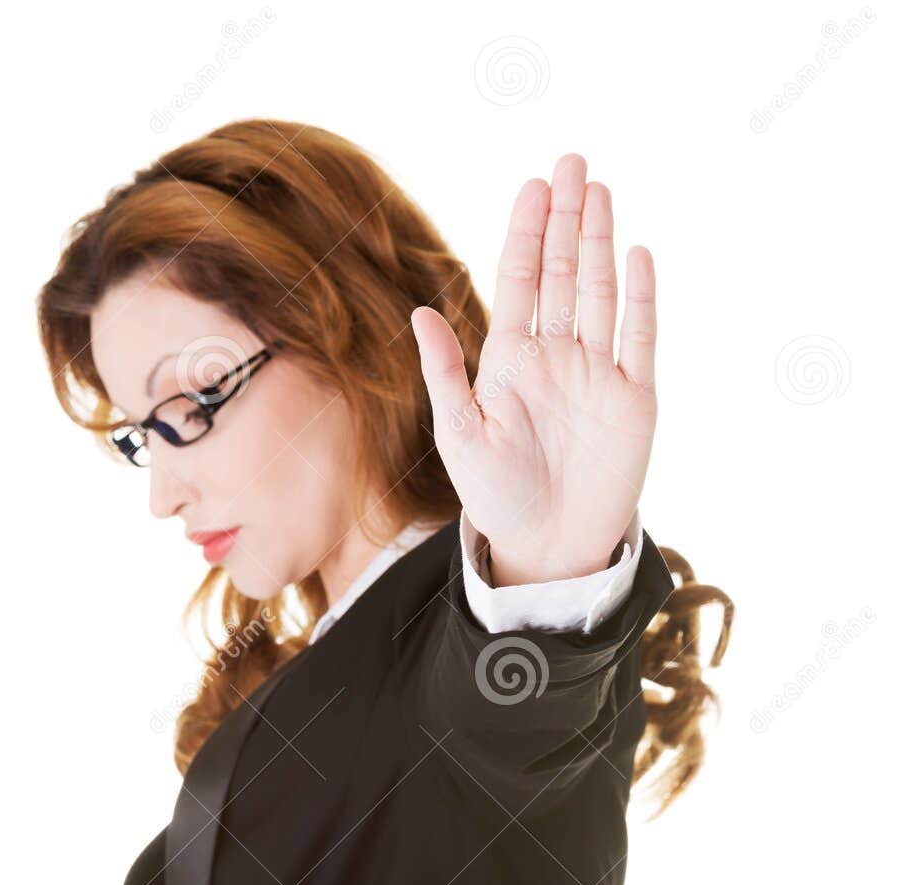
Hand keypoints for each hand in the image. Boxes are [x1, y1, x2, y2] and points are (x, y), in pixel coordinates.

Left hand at [410, 154, 656, 583]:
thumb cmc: (495, 497)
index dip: (527, 232)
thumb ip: (445, 374)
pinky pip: (639, 338)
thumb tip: (421, 312)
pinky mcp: (633, 398)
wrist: (547, 546)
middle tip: (572, 161)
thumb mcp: (459, 435)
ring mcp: (597, 373)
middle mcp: (556, 356)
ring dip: (600, 242)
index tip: (535, 184)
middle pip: (562, 272)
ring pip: (599, 292)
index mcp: (510, 360)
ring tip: (600, 190)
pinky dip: (640, 297)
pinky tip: (637, 255)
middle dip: (567, 217)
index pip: (521, 280)